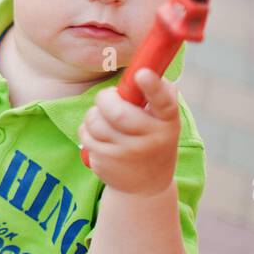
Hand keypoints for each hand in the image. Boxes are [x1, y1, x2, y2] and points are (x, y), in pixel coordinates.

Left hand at [78, 68, 179, 195]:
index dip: (153, 86)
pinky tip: (99, 136)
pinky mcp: (107, 162)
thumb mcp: (163, 120)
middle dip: (104, 99)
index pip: (163, 102)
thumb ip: (155, 96)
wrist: (145, 185)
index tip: (142, 74)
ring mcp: (128, 153)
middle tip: (107, 98)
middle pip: (117, 112)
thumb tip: (145, 68)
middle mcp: (151, 138)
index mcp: (167, 120)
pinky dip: (87, 130)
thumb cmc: (152, 139)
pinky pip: (86, 135)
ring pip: (96, 122)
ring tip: (103, 119)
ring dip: (93, 115)